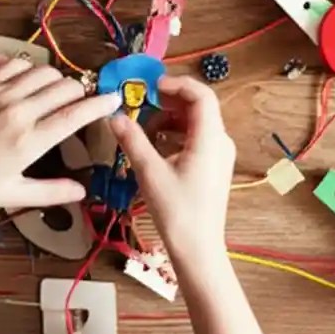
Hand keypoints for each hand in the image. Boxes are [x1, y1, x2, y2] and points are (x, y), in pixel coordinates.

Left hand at [0, 60, 121, 211]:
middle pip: (66, 88)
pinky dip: (32, 69)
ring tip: (60, 92)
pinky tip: (31, 82)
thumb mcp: (13, 194)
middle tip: (85, 101)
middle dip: (82, 92)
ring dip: (59, 80)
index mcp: (29, 141)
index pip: (76, 115)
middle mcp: (18, 112)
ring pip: (45, 72)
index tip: (113, 100)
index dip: (100, 105)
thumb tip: (82, 191)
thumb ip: (51, 192)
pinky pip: (18, 63)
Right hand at [109, 76, 234, 254]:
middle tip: (141, 103)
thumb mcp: (150, 172)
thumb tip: (114, 117)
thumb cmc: (177, 212)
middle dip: (169, 101)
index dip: (177, 83)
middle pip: (198, 107)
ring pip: (196, 123)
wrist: (198, 250)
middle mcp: (220, 142)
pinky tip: (154, 147)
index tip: (150, 86)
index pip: (201, 95)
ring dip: (170, 119)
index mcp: (211, 138)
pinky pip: (196, 139)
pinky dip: (175, 135)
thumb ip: (132, 140)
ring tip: (143, 129)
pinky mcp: (213, 167)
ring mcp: (219, 155)